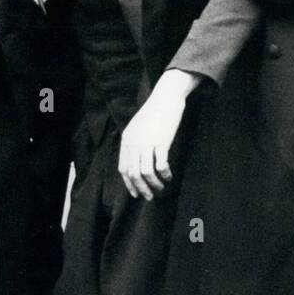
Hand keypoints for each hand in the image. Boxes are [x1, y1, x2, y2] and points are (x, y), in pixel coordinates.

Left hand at [118, 69, 201, 198]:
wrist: (166, 97)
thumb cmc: (156, 111)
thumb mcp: (138, 126)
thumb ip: (135, 142)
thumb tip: (138, 161)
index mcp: (127, 140)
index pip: (124, 169)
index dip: (130, 184)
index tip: (137, 194)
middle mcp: (134, 143)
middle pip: (133, 173)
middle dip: (141, 189)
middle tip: (150, 197)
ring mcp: (147, 142)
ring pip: (146, 172)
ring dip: (154, 184)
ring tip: (162, 187)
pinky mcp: (161, 142)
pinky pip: (160, 165)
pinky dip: (164, 174)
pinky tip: (169, 176)